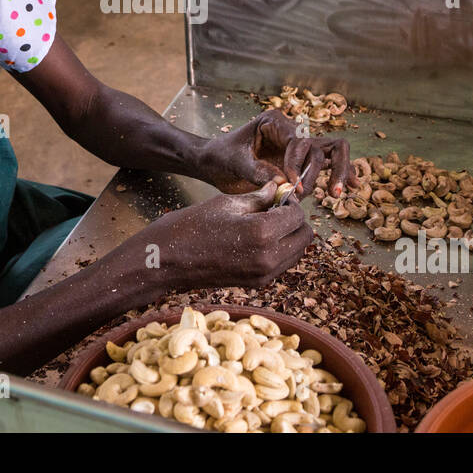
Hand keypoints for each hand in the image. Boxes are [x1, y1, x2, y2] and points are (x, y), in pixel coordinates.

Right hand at [132, 180, 313, 292]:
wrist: (167, 259)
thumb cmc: (193, 225)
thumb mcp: (227, 203)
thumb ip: (259, 197)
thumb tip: (279, 189)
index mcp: (263, 233)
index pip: (297, 215)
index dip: (290, 203)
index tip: (278, 196)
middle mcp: (269, 258)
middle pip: (304, 237)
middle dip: (295, 221)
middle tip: (276, 210)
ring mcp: (264, 275)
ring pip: (297, 253)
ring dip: (289, 237)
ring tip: (266, 224)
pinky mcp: (257, 284)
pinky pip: (283, 264)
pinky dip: (280, 250)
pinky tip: (259, 239)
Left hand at [196, 108, 356, 198]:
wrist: (212, 162)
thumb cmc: (221, 157)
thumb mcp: (235, 163)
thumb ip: (259, 171)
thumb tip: (285, 183)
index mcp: (274, 122)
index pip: (299, 141)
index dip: (299, 164)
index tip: (291, 185)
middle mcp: (291, 131)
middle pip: (323, 144)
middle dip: (325, 170)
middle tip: (328, 192)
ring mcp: (298, 146)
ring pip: (332, 151)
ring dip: (338, 171)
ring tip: (338, 193)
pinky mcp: (301, 161)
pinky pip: (327, 163)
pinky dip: (339, 173)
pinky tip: (350, 186)